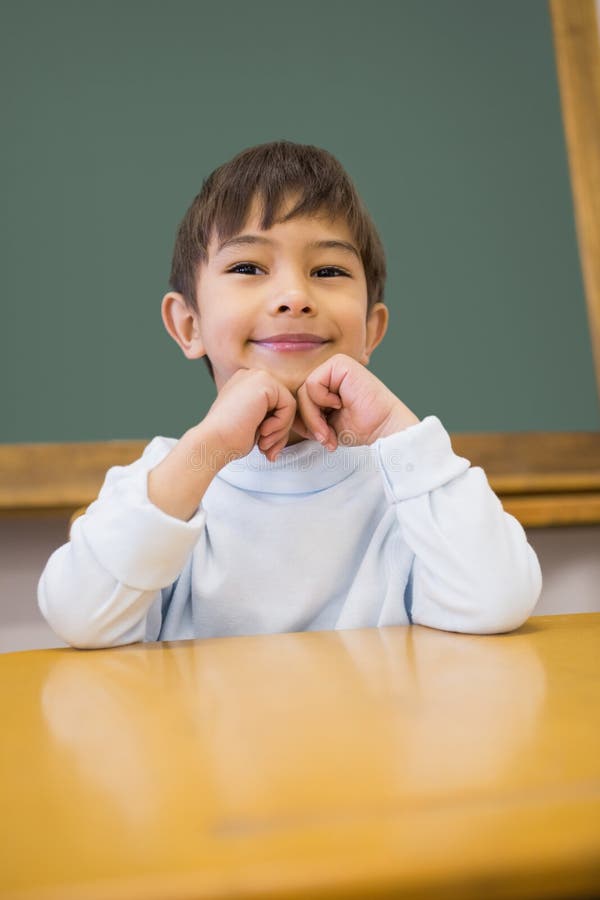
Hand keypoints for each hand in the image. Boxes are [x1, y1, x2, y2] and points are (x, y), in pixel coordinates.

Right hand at [202, 368, 297, 463]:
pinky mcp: (264, 382)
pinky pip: (289, 405)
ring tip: (263, 443)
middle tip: (266, 450)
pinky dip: (280, 425)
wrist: (213, 442)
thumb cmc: (229, 440)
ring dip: (280, 431)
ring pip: (289, 405)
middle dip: (280, 431)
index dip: (276, 430)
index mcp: (247, 384)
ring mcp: (257, 376)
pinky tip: (262, 431)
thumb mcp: (256, 425)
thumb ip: (272, 418)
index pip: (277, 405)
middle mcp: (252, 376)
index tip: (265, 448)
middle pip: (285, 403)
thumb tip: (289, 423)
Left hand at [294, 353, 419, 449]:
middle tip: (325, 438)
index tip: (324, 438)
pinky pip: (313, 384)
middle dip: (310, 422)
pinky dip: (322, 401)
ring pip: (303, 392)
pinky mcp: (340, 364)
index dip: (307, 423)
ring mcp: (335, 367)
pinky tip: (340, 404)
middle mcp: (330, 374)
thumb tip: (287, 416)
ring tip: (330, 431)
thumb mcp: (325, 425)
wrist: (383, 429)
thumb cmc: (360, 428)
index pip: (301, 401)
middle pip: (300, 396)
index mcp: (328, 385)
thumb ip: (307, 417)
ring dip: (314, 417)